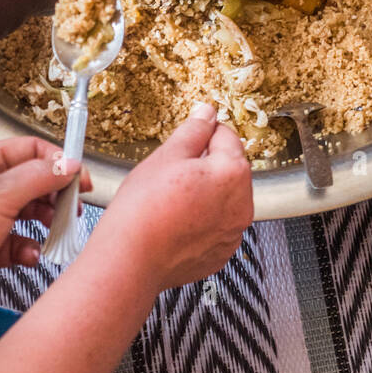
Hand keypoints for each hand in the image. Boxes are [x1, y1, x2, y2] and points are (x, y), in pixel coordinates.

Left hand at [0, 137, 91, 321]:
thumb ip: (39, 177)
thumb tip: (68, 164)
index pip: (27, 151)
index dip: (57, 161)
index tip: (79, 176)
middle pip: (30, 183)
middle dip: (53, 195)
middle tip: (73, 206)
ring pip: (25, 215)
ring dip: (44, 224)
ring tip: (55, 230)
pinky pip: (14, 245)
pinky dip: (26, 250)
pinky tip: (28, 255)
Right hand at [92, 102, 251, 294]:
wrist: (129, 259)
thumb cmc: (144, 209)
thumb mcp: (167, 155)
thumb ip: (194, 130)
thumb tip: (208, 113)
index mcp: (233, 173)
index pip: (226, 136)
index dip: (203, 134)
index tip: (187, 141)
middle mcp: (242, 204)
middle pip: (229, 168)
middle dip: (206, 164)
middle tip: (172, 173)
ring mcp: (233, 232)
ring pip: (224, 198)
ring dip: (206, 192)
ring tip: (172, 199)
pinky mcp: (221, 253)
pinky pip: (217, 225)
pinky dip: (202, 220)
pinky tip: (177, 220)